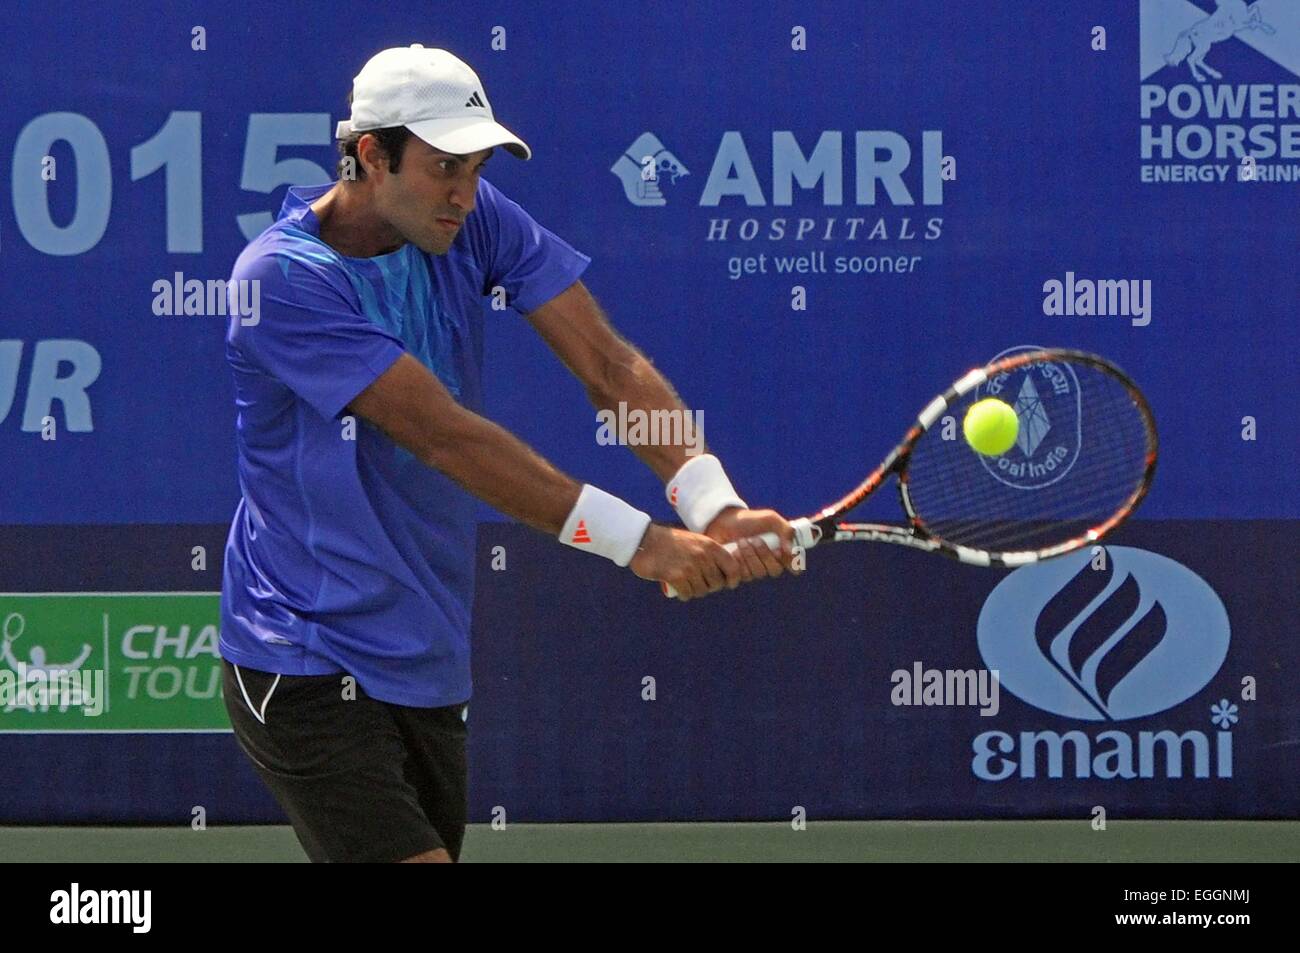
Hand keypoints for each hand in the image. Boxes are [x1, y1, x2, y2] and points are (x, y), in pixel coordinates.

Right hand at [629, 523, 744, 600]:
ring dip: (695, 591)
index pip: (733, 567)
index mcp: (710, 546)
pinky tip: (680, 590)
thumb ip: (709, 553)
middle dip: (709, 587)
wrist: (645, 539)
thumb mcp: (695, 540)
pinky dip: (684, 595)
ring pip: (702, 591)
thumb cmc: (671, 542)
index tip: (729, 584)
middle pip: (717, 583)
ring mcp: (689, 567)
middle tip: (700, 583)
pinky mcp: (676, 577)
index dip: (733, 579)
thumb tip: (724, 574)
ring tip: (688, 585)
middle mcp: (702, 556)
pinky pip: (687, 594)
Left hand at [703, 507, 801, 581]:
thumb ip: (785, 530)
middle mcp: (768, 564)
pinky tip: (732, 552)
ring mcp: (753, 570)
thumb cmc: (749, 520)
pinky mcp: (737, 574)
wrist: (723, 522)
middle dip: (765, 555)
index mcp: (780, 552)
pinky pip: (743, 576)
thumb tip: (791, 551)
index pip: (794, 566)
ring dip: (750, 556)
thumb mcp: (770, 519)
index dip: (789, 562)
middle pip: (775, 570)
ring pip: (759, 573)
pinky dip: (738, 562)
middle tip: (755, 539)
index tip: (780, 550)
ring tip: (741, 541)